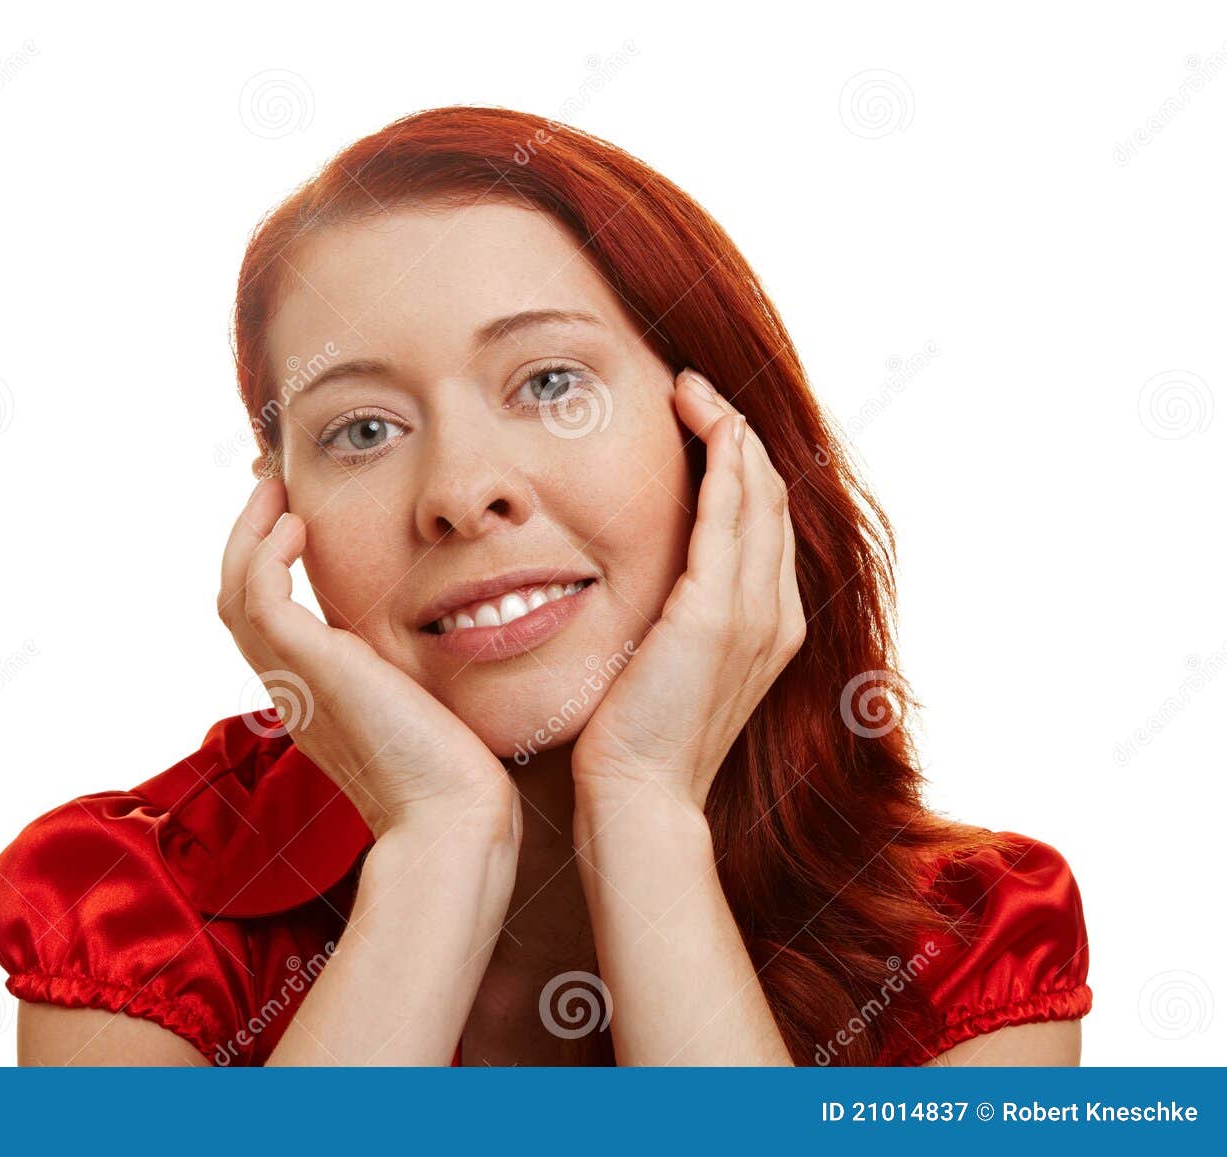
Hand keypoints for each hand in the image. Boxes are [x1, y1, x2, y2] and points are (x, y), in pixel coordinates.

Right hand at [219, 477, 516, 840]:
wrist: (451, 817)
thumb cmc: (456, 775)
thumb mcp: (422, 708)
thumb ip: (410, 675)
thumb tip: (441, 640)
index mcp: (312, 698)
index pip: (266, 622)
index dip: (268, 568)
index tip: (294, 520)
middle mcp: (291, 690)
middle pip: (235, 600)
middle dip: (248, 538)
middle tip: (273, 489)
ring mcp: (294, 681)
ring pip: (234, 594)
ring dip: (249, 534)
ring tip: (277, 492)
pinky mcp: (309, 669)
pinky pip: (259, 597)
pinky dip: (264, 554)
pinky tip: (298, 525)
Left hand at [571, 368, 805, 813]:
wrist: (639, 798)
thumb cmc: (636, 741)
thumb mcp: (664, 668)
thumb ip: (672, 621)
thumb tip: (646, 589)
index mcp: (768, 626)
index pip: (763, 524)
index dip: (740, 466)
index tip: (700, 425)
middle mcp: (775, 614)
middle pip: (771, 497)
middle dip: (738, 434)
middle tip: (695, 390)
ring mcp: (754, 613)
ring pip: (758, 494)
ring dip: (730, 431)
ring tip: (693, 390)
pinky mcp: (717, 613)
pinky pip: (730, 515)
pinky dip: (723, 461)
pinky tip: (704, 423)